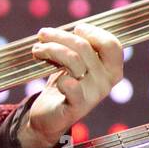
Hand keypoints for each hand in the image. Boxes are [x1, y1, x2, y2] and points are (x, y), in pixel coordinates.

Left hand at [24, 20, 123, 147]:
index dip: (94, 32)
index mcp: (111, 71)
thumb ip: (80, 48)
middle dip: (61, 36)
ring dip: (50, 48)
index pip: (111, 45)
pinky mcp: (75, 108)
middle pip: (85, 47)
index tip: (75, 29)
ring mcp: (92, 96)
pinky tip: (56, 79)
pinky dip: (63, 81)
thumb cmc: (65, 85)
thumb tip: (75, 29)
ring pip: (72, 59)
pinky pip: (71, 88)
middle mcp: (106, 83)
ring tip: (37, 49)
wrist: (49, 118)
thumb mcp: (76, 64)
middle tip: (43, 34)